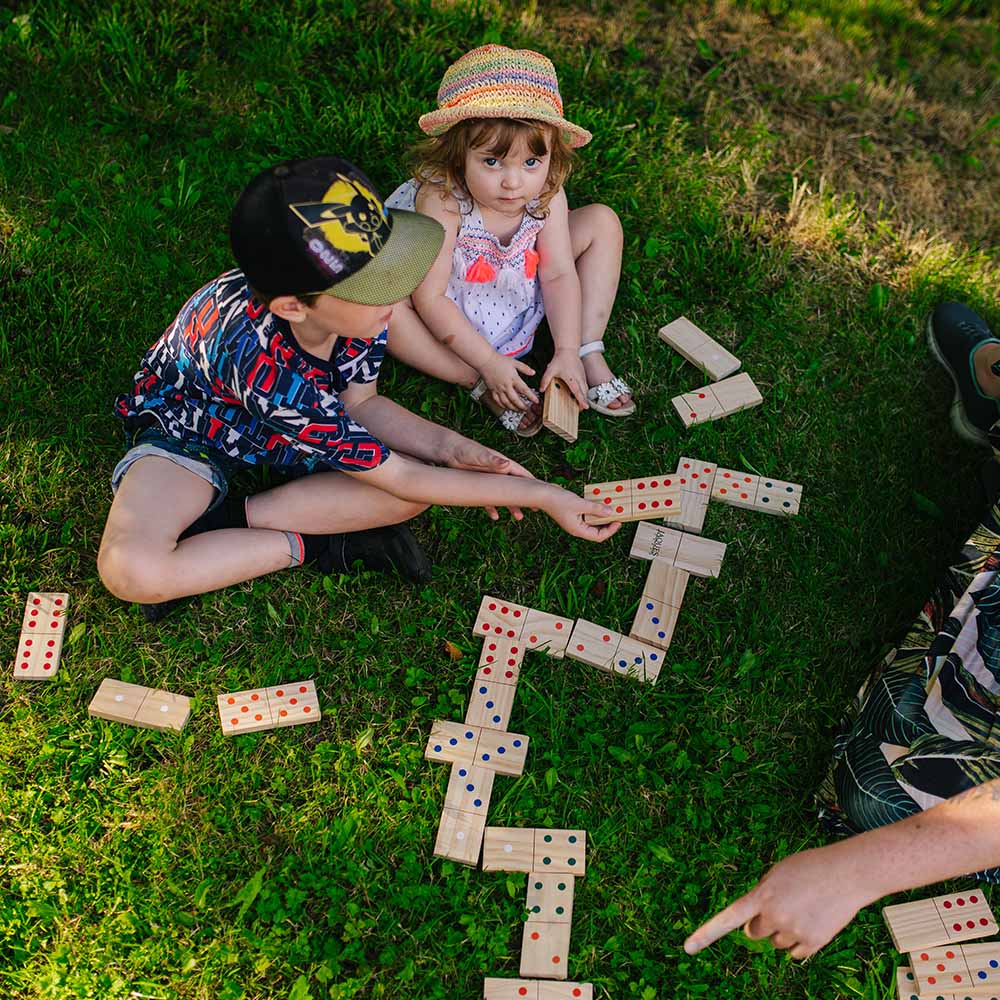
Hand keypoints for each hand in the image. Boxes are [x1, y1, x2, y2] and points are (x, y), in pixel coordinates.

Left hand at [444, 439, 534, 520]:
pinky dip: (492, 507)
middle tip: (535, 510)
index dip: (533, 484)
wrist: (445, 449)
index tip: (544, 493)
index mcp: (502, 464)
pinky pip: (487, 498)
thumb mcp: (477, 455)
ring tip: (519, 518)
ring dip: (511, 506)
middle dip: (525, 498)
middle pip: (515, 487)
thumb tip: (507, 464)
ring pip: (503, 495)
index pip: (522, 475)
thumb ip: (492, 460)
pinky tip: (495, 517)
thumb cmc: (462, 449)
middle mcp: (497, 472)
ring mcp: (488, 479)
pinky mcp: (477, 485)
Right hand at [480, 353, 537, 411]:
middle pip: (515, 399)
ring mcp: (498, 389)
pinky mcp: (492, 390)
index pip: (524, 389)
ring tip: (519, 411)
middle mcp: (506, 385)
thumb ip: (525, 368)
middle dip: (522, 406)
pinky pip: (498, 401)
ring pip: (506, 402)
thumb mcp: (514, 362)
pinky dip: (503, 406)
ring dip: (513, 408)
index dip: (531, 396)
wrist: (485, 361)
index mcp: (513, 378)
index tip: (536, 401)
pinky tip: (507, 407)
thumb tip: (533, 372)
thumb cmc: (499, 360)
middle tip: (528, 409)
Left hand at [540, 348, 588, 408]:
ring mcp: (582, 376)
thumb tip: (541, 390)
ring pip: (586, 389)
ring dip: (585, 397)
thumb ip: (545, 380)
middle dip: (584, 401)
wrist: (568, 349)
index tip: (585, 407)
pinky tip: (581, 395)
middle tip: (582, 409)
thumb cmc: (560, 359)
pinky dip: (585, 392)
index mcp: (571, 378)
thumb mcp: (550, 370)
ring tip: (582, 404)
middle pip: (584, 392)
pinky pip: (585, 385)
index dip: (581, 400)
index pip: (577, 391)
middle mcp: (579, 378)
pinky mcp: (583, 375)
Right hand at [544, 488, 621, 540]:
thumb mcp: (579, 504)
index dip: (610, 530)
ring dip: (602, 515)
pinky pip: (588, 514)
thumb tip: (610, 513)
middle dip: (608, 523)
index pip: (598, 536)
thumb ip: (596, 509)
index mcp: (578, 530)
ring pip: (593, 522)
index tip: (618, 521)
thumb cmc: (557, 500)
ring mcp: (575, 521)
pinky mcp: (574, 513)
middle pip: (597, 530)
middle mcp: (577, 527)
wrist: (542, 493)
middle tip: (617, 514)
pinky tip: (600, 502)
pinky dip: (595, 510)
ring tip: (611, 507)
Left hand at [683, 842, 871, 959]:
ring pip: (777, 943)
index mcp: (761, 895)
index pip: (728, 918)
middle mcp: (774, 916)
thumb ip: (761, 895)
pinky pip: (795, 953)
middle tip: (779, 908)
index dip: (706, 934)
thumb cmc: (810, 868)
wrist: (847, 873)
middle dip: (761, 924)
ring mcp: (793, 932)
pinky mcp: (813, 944)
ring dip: (784, 931)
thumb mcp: (777, 873)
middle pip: (755, 933)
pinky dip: (801, 943)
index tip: (687, 948)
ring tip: (803, 908)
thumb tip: (754, 924)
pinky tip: (813, 921)